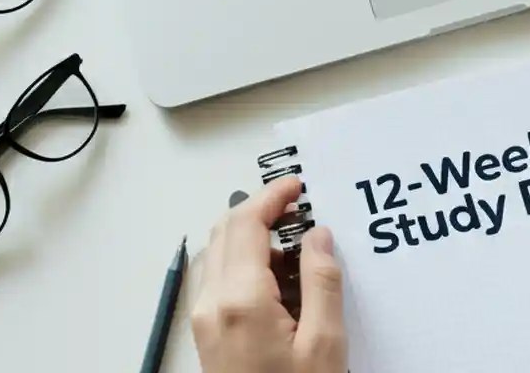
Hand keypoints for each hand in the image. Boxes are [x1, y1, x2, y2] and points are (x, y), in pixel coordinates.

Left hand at [191, 177, 346, 372]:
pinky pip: (220, 280)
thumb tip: (318, 235)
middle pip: (225, 231)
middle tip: (300, 208)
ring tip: (298, 249)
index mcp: (241, 301)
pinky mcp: (207, 334)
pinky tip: (280, 280)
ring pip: (219, 253)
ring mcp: (204, 320)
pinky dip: (246, 263)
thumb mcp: (325, 344)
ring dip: (253, 237)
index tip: (298, 185)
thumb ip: (322, 281)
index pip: (247, 224)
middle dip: (261, 211)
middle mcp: (212, 304)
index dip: (273, 197)